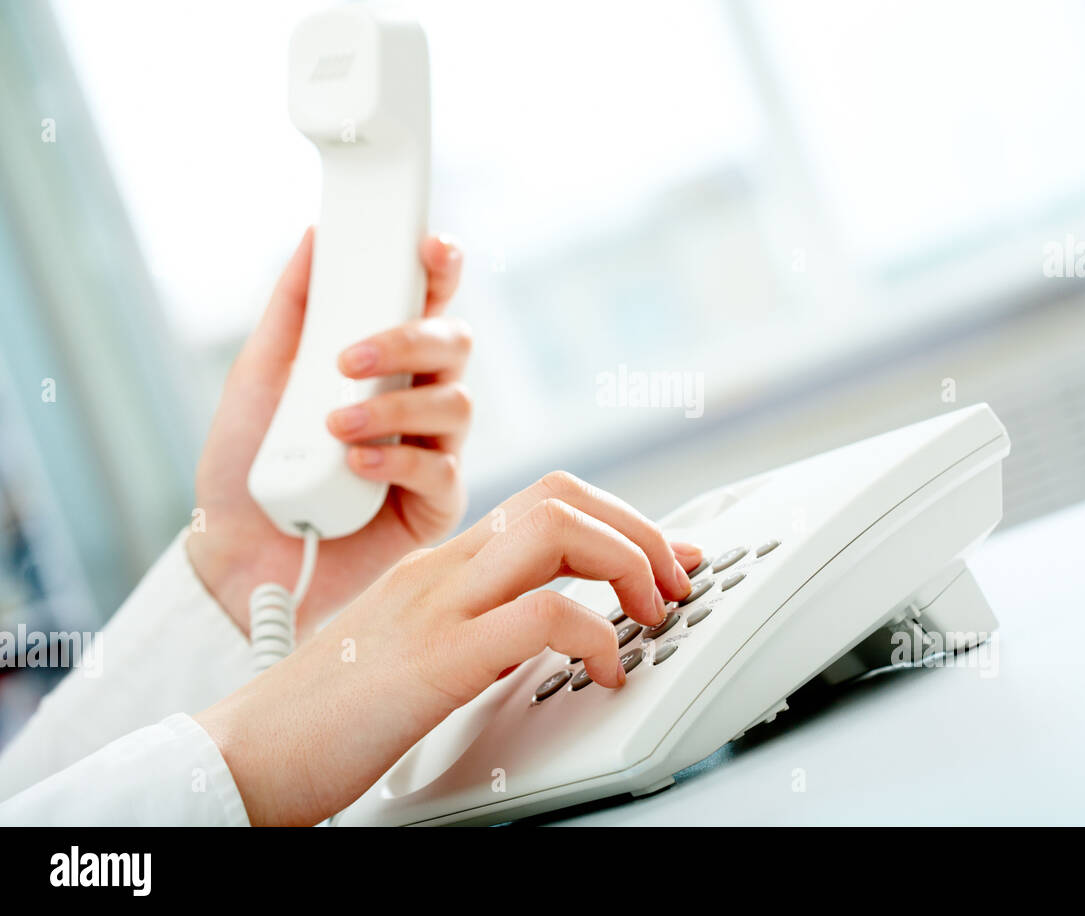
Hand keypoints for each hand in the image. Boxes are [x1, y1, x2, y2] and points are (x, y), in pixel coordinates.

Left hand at [187, 228, 471, 634]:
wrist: (236, 553)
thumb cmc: (250, 464)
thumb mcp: (260, 375)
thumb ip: (294, 308)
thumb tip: (316, 236)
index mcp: (387, 361)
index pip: (430, 301)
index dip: (442, 268)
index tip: (429, 247)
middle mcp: (420, 399)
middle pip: (456, 344)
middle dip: (409, 341)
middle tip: (349, 359)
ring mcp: (434, 451)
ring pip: (456, 405)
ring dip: (394, 409)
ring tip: (335, 427)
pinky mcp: (437, 506)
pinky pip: (444, 471)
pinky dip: (398, 462)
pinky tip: (355, 466)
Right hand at [195, 472, 703, 825]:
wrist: (247, 755)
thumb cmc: (329, 712)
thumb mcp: (417, 646)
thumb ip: (477, 622)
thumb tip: (552, 624)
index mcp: (441, 564)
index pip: (547, 501)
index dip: (622, 519)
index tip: (666, 556)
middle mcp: (443, 569)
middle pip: (563, 494)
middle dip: (639, 529)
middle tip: (673, 581)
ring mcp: (438, 606)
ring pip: (559, 531)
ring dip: (628, 563)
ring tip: (650, 614)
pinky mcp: (436, 660)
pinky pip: (543, 617)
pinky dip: (596, 637)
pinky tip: (604, 671)